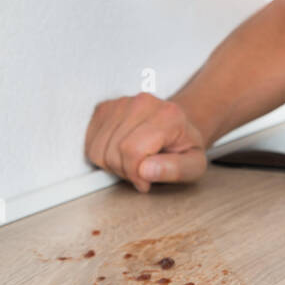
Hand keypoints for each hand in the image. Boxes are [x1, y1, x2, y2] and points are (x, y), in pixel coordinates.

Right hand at [84, 92, 207, 191]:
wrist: (178, 125)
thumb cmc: (184, 146)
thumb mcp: (194, 165)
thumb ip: (175, 170)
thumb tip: (146, 171)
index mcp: (168, 116)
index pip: (133, 151)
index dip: (135, 174)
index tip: (146, 181)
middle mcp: (143, 103)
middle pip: (113, 151)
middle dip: (124, 171)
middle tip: (141, 172)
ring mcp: (121, 103)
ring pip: (98, 149)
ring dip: (112, 164)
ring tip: (132, 162)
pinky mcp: (105, 108)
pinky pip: (90, 142)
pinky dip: (102, 155)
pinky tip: (120, 153)